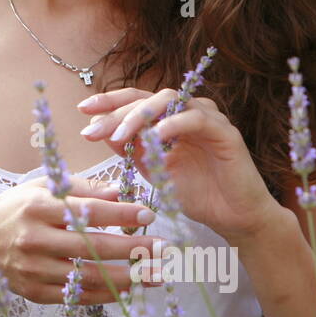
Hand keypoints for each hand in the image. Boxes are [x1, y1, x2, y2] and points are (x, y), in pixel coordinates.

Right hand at [0, 173, 166, 304]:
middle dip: (132, 249)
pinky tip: (130, 290)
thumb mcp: (38, 188)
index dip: (120, 214)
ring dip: (127, 278)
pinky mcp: (34, 292)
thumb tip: (118, 192)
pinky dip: (106, 294)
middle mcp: (34, 239)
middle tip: (164, 249)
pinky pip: (77, 296)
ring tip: (157, 275)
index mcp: (36, 207)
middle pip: (91, 247)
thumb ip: (78, 188)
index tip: (149, 215)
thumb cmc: (12, 212)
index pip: (86, 211)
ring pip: (88, 276)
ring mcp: (33, 269)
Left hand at [78, 88, 283, 246]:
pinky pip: (196, 119)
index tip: (83, 110)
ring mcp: (208, 118)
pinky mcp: (225, 132)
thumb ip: (132, 149)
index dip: (109, 101)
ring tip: (119, 136)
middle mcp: (187, 112)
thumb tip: (102, 130)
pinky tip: (155, 136)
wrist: (232, 219)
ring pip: (169, 100)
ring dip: (139, 116)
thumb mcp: (153, 169)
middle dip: (116, 112)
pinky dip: (173, 124)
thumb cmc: (195, 193)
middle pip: (147, 97)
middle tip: (93, 130)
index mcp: (170, 118)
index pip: (136, 100)